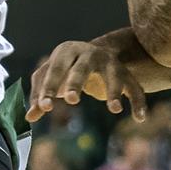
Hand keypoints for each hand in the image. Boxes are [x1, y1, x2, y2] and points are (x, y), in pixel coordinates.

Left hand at [26, 40, 149, 122]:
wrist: (97, 51)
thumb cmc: (66, 67)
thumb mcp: (51, 76)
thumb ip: (40, 94)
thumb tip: (30, 117)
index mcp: (66, 51)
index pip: (55, 69)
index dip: (49, 88)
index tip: (45, 107)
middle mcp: (89, 53)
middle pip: (82, 68)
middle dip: (76, 83)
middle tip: (71, 100)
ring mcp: (110, 62)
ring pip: (113, 75)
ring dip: (113, 91)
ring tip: (114, 109)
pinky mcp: (125, 72)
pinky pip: (134, 87)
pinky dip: (138, 101)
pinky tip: (140, 118)